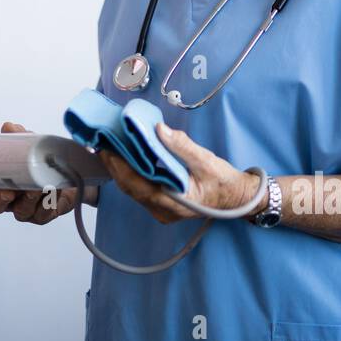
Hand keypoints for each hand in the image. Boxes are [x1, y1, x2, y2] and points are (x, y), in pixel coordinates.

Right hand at [0, 121, 87, 224]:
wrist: (72, 176)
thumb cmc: (43, 161)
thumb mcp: (30, 145)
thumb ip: (19, 136)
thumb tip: (8, 127)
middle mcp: (9, 199)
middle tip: (5, 191)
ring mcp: (26, 209)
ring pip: (21, 211)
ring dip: (27, 200)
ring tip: (36, 189)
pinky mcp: (44, 215)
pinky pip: (43, 213)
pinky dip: (47, 203)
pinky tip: (52, 193)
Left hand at [97, 121, 261, 223]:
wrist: (237, 199)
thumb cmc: (224, 182)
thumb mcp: (207, 161)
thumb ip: (182, 146)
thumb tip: (159, 130)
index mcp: (171, 202)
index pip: (136, 185)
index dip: (119, 166)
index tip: (108, 148)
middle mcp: (162, 210)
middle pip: (130, 187)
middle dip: (115, 165)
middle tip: (103, 142)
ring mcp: (161, 210)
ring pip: (133, 189)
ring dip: (121, 168)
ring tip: (112, 146)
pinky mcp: (162, 203)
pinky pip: (140, 188)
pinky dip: (131, 172)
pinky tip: (127, 157)